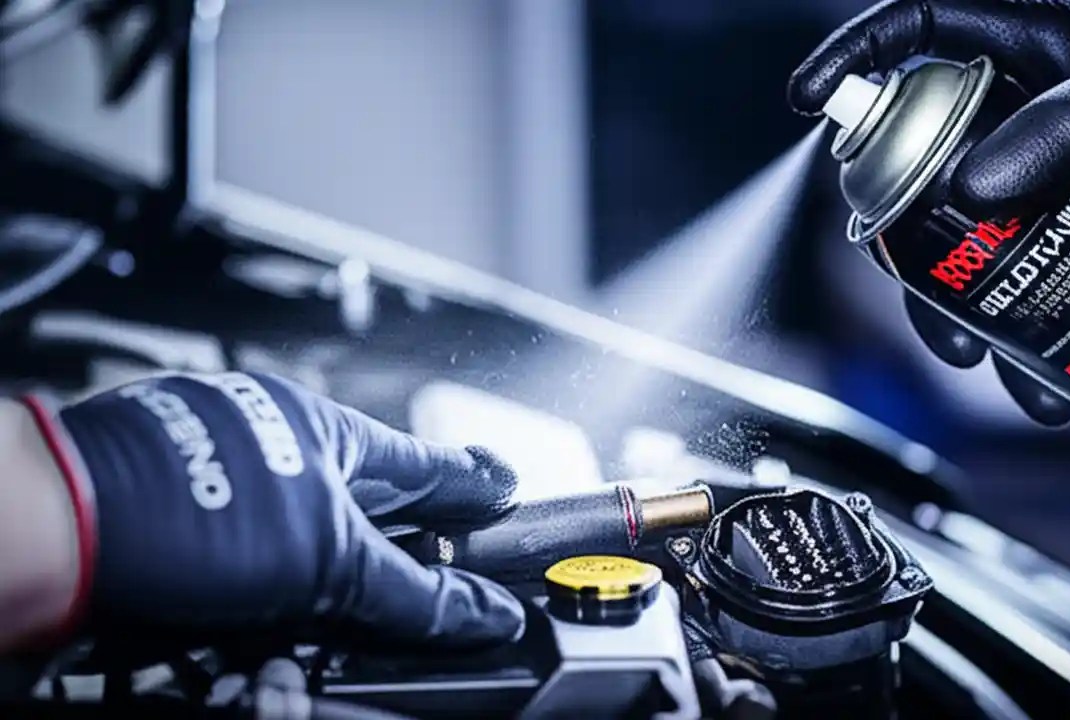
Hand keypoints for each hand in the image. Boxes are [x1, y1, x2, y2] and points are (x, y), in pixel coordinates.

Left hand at [26, 372, 523, 648]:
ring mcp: (223, 450)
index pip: (426, 467)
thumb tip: (484, 614)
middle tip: (440, 538)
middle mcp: (277, 429)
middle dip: (403, 515)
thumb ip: (413, 592)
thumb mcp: (327, 564)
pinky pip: (251, 509)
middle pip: (364, 477)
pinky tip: (262, 576)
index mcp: (329, 432)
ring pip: (304, 494)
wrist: (57, 522)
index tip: (503, 491)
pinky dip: (270, 541)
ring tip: (347, 578)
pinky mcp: (177, 484)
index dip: (471, 486)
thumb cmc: (186, 514)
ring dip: (331, 534)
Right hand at [789, 0, 1069, 424]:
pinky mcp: (1063, 222)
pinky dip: (1018, 332)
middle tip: (918, 287)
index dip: (853, 60)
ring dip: (959, 307)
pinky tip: (1039, 377)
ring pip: (960, 239)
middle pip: (917, 164)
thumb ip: (1061, 125)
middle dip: (905, 241)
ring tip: (983, 358)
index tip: (807, 99)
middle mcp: (1014, 107)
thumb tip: (973, 187)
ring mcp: (1036, 169)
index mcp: (1021, 44)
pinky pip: (1015, 276)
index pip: (913, 29)